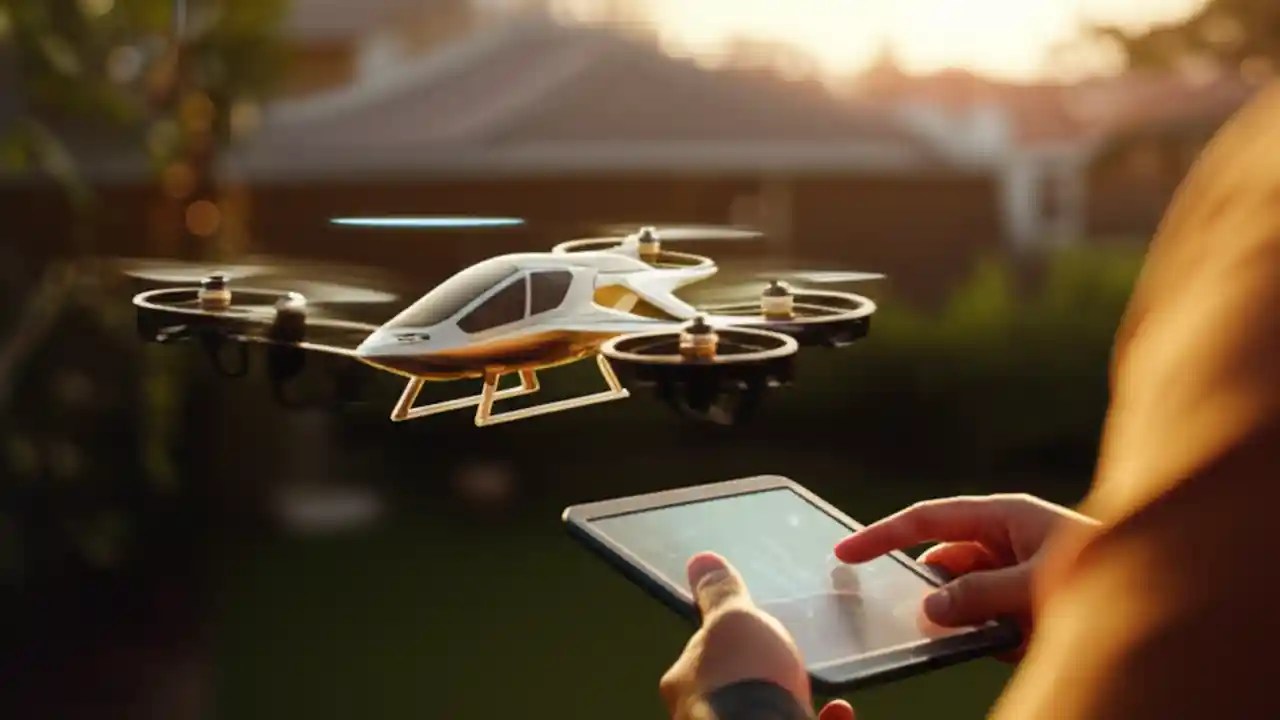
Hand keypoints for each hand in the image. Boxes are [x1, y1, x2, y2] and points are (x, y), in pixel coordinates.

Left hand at [660, 552, 854, 719]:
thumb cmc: (743, 677)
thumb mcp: (733, 620)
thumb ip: (720, 594)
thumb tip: (699, 559)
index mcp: (684, 684)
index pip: (697, 658)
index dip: (723, 643)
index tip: (748, 634)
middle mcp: (699, 714)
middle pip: (729, 688)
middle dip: (753, 676)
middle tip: (782, 661)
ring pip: (759, 712)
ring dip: (784, 699)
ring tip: (810, 685)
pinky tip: (839, 710)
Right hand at [833, 494, 1096, 655]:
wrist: (1164, 599)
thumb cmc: (1110, 572)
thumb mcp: (1039, 580)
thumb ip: (980, 592)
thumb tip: (931, 608)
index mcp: (1003, 516)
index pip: (927, 520)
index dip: (883, 535)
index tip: (845, 553)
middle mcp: (1003, 542)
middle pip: (941, 563)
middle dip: (926, 589)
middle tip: (906, 614)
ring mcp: (1012, 576)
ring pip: (961, 597)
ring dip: (959, 618)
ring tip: (980, 631)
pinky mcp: (1023, 609)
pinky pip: (983, 622)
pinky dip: (982, 636)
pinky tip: (1004, 642)